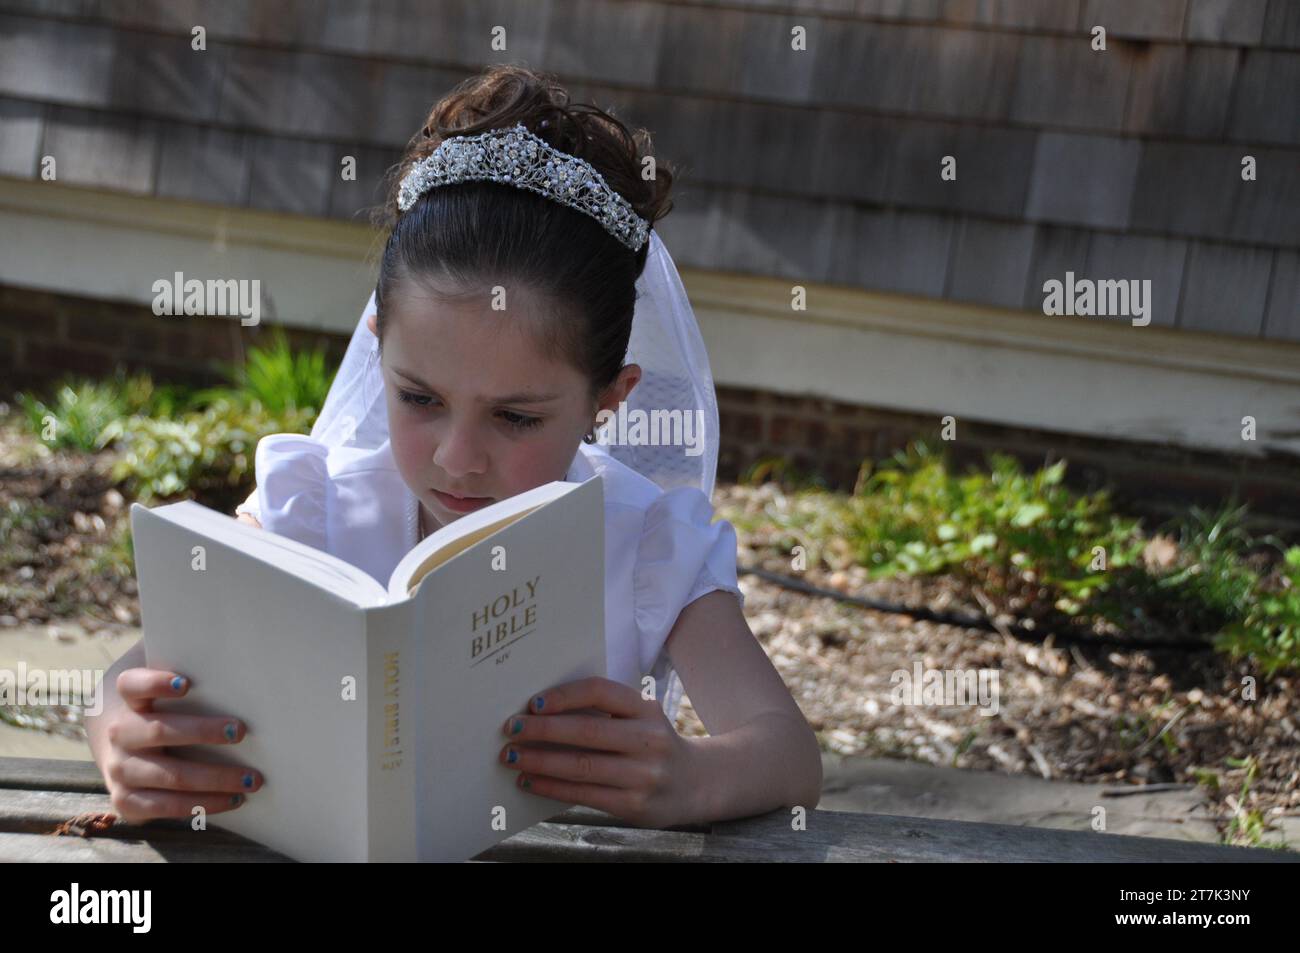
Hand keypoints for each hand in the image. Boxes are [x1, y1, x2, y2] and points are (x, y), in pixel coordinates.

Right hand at [93, 667, 262, 822]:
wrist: (118, 740)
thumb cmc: (160, 700)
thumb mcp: (163, 673)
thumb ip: (187, 655)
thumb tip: (235, 637)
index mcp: (127, 697)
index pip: (134, 685)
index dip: (156, 683)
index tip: (186, 682)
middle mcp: (120, 732)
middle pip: (159, 731)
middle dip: (203, 732)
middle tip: (240, 730)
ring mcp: (121, 768)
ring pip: (169, 775)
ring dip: (214, 778)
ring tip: (252, 778)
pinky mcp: (125, 800)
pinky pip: (164, 808)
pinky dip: (201, 806)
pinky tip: (233, 800)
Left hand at [500, 676, 697, 828]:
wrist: (695, 783)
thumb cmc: (651, 743)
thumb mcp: (641, 718)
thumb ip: (603, 712)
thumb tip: (540, 711)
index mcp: (646, 708)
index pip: (600, 691)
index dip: (564, 695)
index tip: (533, 703)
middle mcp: (648, 739)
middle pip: (586, 731)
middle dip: (542, 730)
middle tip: (511, 729)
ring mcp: (644, 774)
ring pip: (581, 766)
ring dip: (539, 761)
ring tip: (511, 757)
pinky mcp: (635, 804)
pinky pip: (584, 794)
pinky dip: (551, 787)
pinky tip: (530, 781)